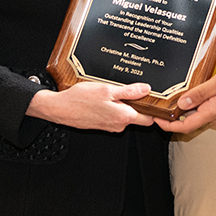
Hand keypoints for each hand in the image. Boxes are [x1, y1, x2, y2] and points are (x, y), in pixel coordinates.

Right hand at [28, 80, 154, 131]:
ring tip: (114, 92)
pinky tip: (105, 98)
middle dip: (137, 105)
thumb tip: (146, 89)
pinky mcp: (102, 124)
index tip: (155, 101)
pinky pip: (114, 116)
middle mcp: (118, 125)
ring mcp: (110, 126)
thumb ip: (128, 91)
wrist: (60, 108)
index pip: (148, 119)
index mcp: (123, 116)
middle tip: (132, 90)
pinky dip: (114, 107)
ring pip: (125, 115)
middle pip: (138, 117)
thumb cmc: (80, 99)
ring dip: (123, 105)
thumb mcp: (107, 89)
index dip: (153, 111)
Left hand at [156, 59, 215, 132]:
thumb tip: (182, 103)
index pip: (185, 126)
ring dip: (184, 110)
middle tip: (160, 108)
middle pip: (189, 122)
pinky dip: (194, 104)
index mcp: (212, 112)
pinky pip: (205, 109)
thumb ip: (200, 93)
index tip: (156, 120)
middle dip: (174, 118)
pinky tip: (190, 94)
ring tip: (172, 99)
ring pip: (197, 115)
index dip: (169, 126)